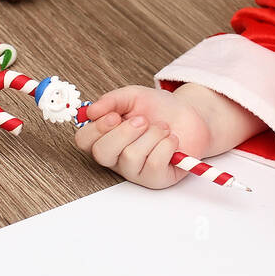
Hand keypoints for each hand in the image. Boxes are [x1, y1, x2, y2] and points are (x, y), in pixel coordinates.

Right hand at [73, 86, 211, 188]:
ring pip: (131, 156)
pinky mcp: (156, 179)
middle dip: (125, 131)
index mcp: (105, 137)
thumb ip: (111, 100)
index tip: (115, 116)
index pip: (84, 141)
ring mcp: (135, 171)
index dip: (96, 129)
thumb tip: (90, 111)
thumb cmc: (158, 109)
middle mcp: (116, 158)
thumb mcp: (133, 96)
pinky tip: (171, 140)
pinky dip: (167, 144)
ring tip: (162, 128)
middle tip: (143, 120)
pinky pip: (154, 163)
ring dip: (152, 134)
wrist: (190, 116)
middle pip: (102, 153)